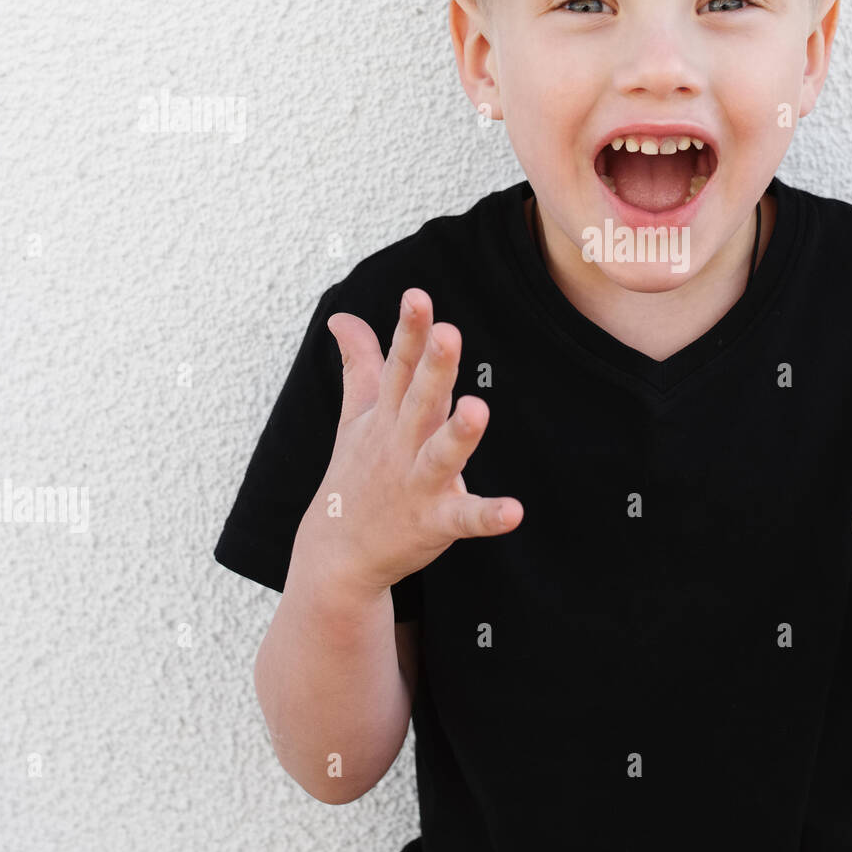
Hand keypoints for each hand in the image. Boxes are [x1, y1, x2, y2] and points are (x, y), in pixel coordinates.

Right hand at [301, 288, 522, 596]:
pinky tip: (514, 511)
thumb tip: (341, 316)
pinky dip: (489, 516)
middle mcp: (402, 444)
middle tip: (449, 333)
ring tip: (477, 409)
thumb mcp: (356, 417)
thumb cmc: (356, 475)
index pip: (399, 367)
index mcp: (388, 416)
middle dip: (434, 368)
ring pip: (441, 455)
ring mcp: (418, 483)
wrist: (337, 555)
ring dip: (459, 434)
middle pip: (420, 400)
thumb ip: (360, 363)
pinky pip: (465, 518)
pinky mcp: (435, 522)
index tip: (417, 296)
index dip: (409, 331)